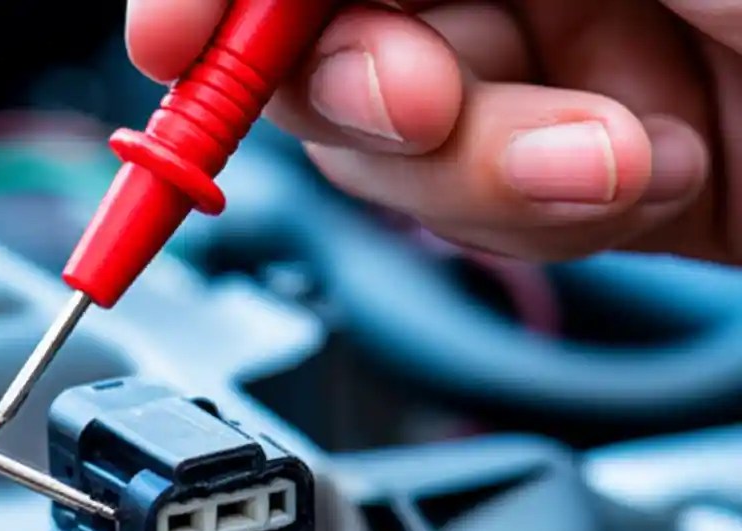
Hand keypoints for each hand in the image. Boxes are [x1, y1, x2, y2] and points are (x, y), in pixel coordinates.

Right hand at [126, 0, 734, 262]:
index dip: (219, 0)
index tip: (169, 43)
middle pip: (326, 51)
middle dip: (353, 92)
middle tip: (415, 103)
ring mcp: (554, 77)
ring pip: (401, 156)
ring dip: (478, 173)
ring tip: (603, 153)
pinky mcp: (599, 176)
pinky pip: (495, 220)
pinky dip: (549, 218)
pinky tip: (649, 174)